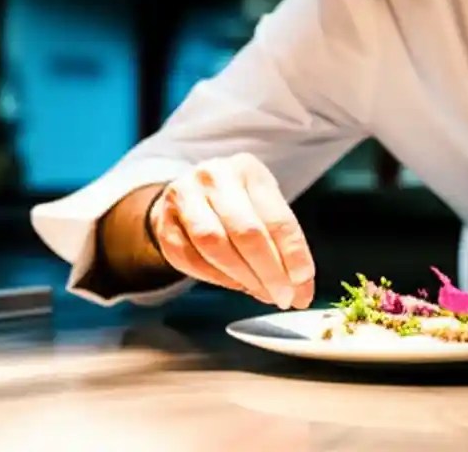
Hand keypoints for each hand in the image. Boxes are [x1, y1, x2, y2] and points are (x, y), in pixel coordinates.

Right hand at [148, 153, 314, 309]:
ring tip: (262, 292)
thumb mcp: (265, 206)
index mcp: (248, 170)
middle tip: (284, 297)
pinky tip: (236, 284)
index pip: (277, 218)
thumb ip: (284, 243)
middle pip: (246, 233)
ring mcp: (184, 198)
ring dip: (243, 278)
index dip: (293, 255)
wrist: (190, 192)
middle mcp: (214, 178)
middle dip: (269, 272)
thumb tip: (300, 290)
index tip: (303, 283)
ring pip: (214, 245)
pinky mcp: (163, 223)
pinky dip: (217, 278)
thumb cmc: (239, 202)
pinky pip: (191, 258)